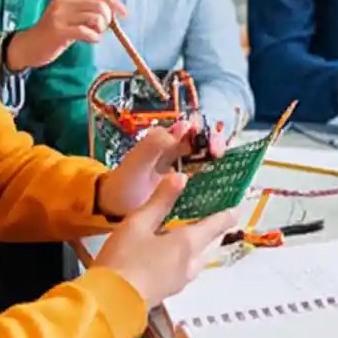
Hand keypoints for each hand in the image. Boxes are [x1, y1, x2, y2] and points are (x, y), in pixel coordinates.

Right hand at [5, 0, 126, 70]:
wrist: (29, 45)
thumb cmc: (55, 32)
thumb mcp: (71, 16)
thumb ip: (88, 12)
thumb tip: (114, 13)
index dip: (114, 3)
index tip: (125, 14)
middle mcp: (64, 1)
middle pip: (100, 6)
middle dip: (107, 20)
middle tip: (101, 30)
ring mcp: (59, 15)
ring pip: (95, 18)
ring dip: (100, 30)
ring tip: (92, 35)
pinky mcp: (58, 30)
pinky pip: (86, 32)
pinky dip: (93, 38)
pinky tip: (90, 40)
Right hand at [94, 173, 241, 306]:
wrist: (110, 305)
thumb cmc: (124, 260)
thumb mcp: (138, 224)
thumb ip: (160, 201)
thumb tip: (180, 177)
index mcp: (187, 244)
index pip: (215, 225)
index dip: (227, 215)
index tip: (238, 208)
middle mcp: (189, 264)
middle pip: (208, 244)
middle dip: (212, 231)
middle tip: (214, 219)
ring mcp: (178, 281)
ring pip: (196, 259)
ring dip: (198, 247)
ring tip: (191, 235)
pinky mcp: (166, 292)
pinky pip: (183, 270)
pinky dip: (183, 259)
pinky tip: (169, 256)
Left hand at [98, 117, 226, 217]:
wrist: (115, 210)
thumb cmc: (124, 184)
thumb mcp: (136, 162)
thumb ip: (153, 145)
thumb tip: (182, 127)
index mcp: (163, 140)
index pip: (189, 127)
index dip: (201, 130)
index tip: (207, 140)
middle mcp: (175, 150)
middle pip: (202, 139)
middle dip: (214, 142)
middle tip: (217, 154)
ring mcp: (182, 167)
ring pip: (206, 155)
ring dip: (217, 156)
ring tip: (222, 163)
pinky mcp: (186, 185)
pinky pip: (204, 175)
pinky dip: (214, 174)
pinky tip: (220, 180)